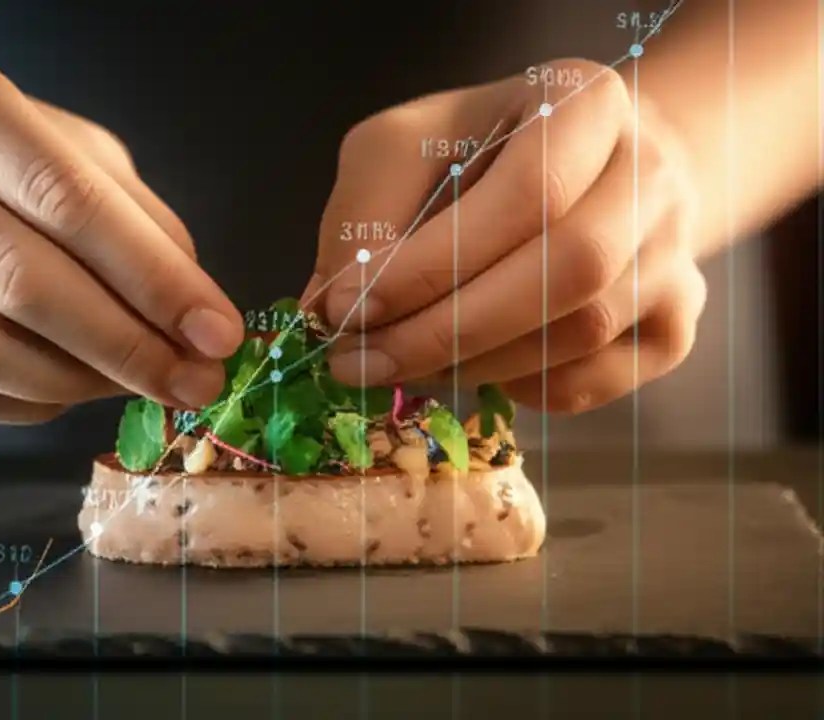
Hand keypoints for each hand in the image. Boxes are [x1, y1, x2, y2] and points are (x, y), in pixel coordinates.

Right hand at [0, 56, 242, 421]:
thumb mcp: (68, 150)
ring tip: (138, 384)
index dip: (152, 278)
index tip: (217, 333)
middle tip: (195, 381)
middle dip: (126, 345)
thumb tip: (196, 316)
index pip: (65, 199)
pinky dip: (30, 404)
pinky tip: (72, 389)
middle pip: (17, 280)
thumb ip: (136, 219)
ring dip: (80, 383)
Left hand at [311, 58, 706, 412]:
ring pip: (580, 335)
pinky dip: (517, 387)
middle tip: (359, 364)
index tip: (347, 310)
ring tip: (397, 364)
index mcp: (587, 104)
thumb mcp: (404, 147)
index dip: (430, 265)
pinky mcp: (675, 326)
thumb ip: (364, 215)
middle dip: (445, 332)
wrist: (583, 171)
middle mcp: (652, 175)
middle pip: (567, 273)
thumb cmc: (478, 153)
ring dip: (470, 365)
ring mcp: (674, 255)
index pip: (526, 195)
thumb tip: (328, 310)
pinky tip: (472, 363)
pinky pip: (592, 382)